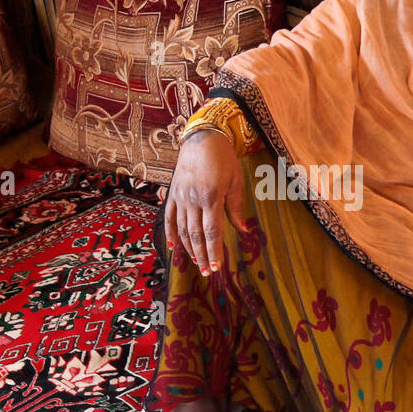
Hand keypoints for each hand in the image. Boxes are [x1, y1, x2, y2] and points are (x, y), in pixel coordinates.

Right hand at [164, 130, 249, 274]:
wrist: (201, 139)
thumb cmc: (223, 159)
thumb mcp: (236, 181)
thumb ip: (236, 208)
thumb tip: (243, 230)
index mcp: (211, 197)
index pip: (212, 232)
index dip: (214, 251)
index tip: (216, 267)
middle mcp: (193, 200)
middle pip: (196, 235)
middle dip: (202, 256)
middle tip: (206, 272)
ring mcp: (180, 197)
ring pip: (182, 229)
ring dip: (189, 248)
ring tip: (196, 263)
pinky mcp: (173, 194)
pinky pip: (169, 217)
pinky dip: (170, 233)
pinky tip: (174, 247)